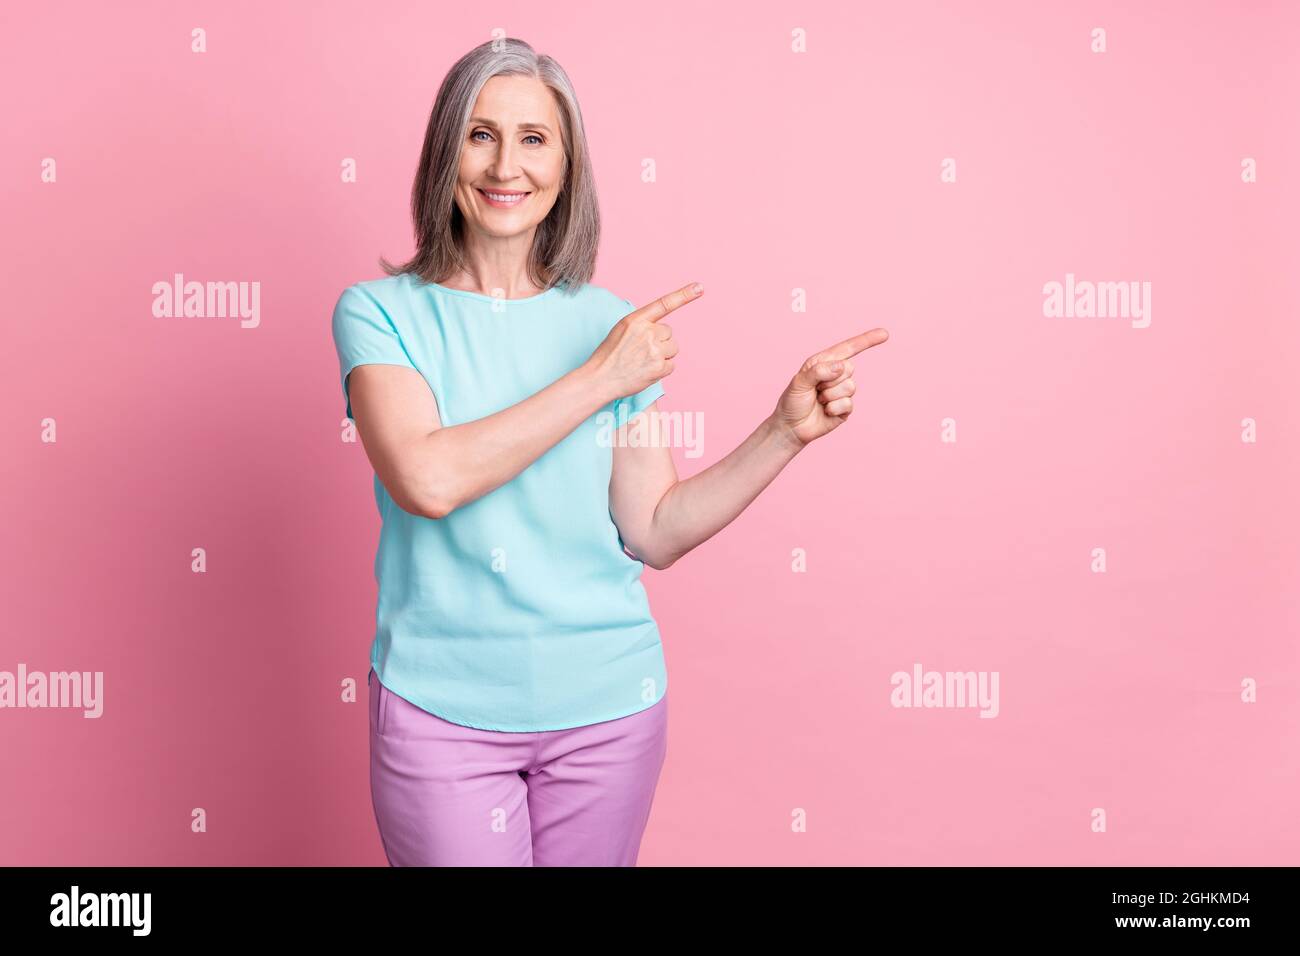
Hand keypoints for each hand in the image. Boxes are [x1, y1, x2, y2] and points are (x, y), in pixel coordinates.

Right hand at [586, 282, 703, 401]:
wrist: (600, 379)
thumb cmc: (609, 356)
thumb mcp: (621, 330)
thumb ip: (641, 325)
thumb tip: (661, 330)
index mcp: (636, 320)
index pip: (664, 304)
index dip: (684, 295)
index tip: (699, 287)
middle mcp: (647, 332)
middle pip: (669, 332)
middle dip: (661, 341)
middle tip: (642, 352)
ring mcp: (654, 350)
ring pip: (673, 348)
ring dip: (663, 355)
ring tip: (643, 362)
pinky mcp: (659, 367)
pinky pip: (672, 365)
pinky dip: (662, 370)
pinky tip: (647, 371)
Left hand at [771, 328, 888, 447]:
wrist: (791, 428)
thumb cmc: (792, 402)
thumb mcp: (799, 382)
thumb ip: (818, 371)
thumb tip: (842, 366)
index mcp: (823, 362)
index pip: (848, 348)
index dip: (867, 340)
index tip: (885, 334)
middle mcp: (835, 375)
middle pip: (849, 368)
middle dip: (830, 380)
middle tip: (815, 389)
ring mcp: (842, 391)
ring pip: (850, 387)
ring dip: (830, 395)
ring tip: (819, 401)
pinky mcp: (845, 408)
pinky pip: (848, 403)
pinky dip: (833, 408)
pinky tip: (825, 411)